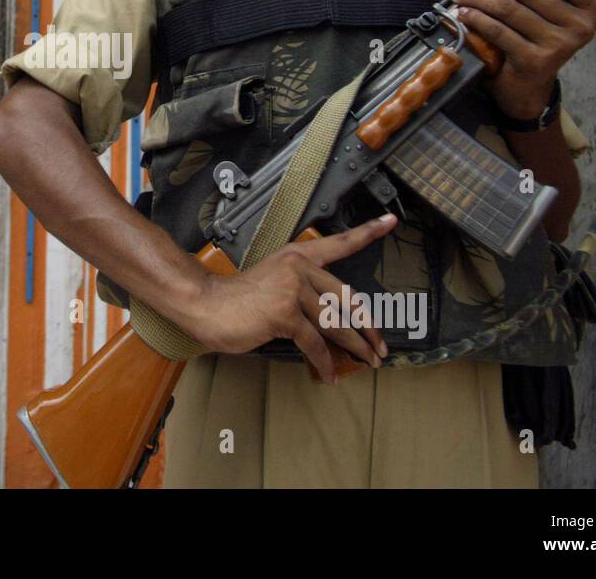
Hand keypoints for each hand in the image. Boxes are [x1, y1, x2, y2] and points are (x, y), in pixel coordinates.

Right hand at [178, 214, 397, 382]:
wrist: (205, 304)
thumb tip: (331, 321)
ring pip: (336, 323)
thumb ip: (302, 294)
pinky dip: (324, 363)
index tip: (390, 220)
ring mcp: (292, 290)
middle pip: (348, 297)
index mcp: (297, 256)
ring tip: (366, 361)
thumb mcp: (273, 284)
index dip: (367, 231)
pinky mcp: (284, 314)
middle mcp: (298, 268)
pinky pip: (314, 343)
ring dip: (355, 347)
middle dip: (369, 327)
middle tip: (380, 345)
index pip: (339, 242)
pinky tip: (328, 374)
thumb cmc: (236, 300)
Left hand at [451, 0, 595, 118]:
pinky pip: (498, 31)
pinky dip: (476, 19)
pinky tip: (464, 15)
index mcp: (592, 11)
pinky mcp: (535, 60)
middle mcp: (581, 28)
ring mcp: (560, 45)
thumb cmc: (536, 46)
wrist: (528, 90)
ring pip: (510, 9)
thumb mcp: (548, 17)